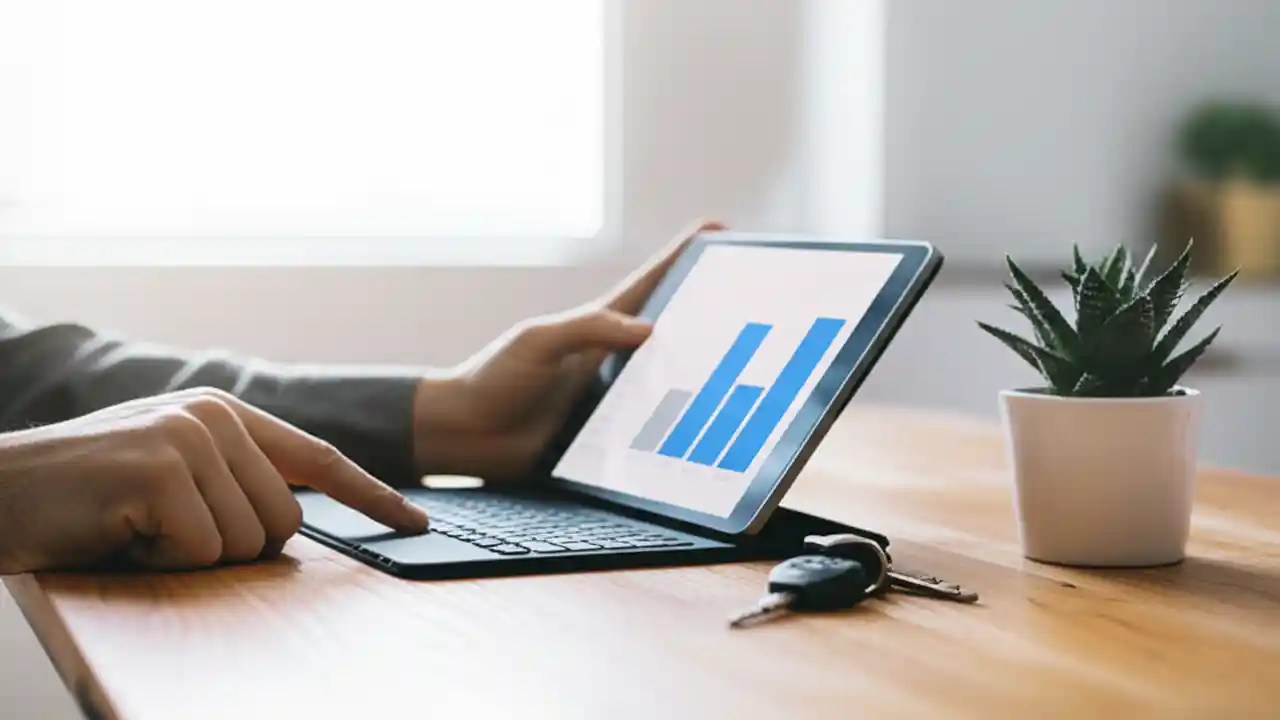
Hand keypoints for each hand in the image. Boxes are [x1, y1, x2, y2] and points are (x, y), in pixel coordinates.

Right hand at [0, 388, 428, 573]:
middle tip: (161, 529)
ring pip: (247, 542)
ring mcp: (189, 437)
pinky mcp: (161, 469)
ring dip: (189, 556)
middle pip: (285, 522)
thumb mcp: (170, 473)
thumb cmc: (85, 496)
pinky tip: (118, 531)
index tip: (418, 523)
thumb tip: (291, 523)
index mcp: (226, 414)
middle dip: (230, 548)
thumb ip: (233, 480)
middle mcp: (216, 415)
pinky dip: (158, 561)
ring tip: (135, 524)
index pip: (318, 458)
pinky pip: (200, 552)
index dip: (372, 494)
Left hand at [414, 220, 722, 479]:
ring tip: (746, 374)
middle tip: (753, 312)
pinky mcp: (611, 440)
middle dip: (711, 320)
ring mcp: (615, 400)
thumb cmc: (493, 379)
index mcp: (598, 326)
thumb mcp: (539, 342)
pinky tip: (709, 438)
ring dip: (702, 382)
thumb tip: (650, 330)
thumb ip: (589, 329)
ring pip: (672, 387)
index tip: (720, 229)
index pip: (650, 284)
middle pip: (675, 335)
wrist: (463, 437)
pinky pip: (652, 437)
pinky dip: (679, 435)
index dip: (683, 256)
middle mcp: (614, 360)